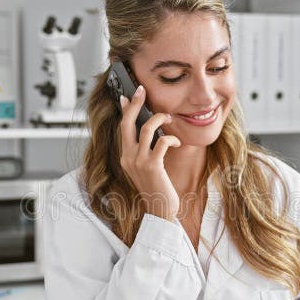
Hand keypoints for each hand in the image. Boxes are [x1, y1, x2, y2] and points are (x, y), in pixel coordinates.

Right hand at [119, 85, 181, 220]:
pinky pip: (161, 142)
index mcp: (125, 157)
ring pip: (145, 129)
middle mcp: (128, 157)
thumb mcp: (146, 167)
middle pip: (127, 123)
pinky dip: (172, 139)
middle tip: (142, 90)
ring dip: (159, 119)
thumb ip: (144, 150)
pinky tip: (177, 143)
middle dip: (135, 104)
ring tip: (168, 118)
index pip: (122, 128)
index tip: (126, 96)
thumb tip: (149, 131)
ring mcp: (139, 161)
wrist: (159, 209)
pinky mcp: (152, 166)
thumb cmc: (156, 188)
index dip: (124, 110)